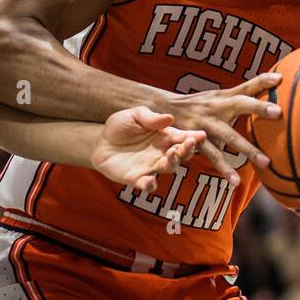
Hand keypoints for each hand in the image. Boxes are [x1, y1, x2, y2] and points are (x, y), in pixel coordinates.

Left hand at [92, 106, 206, 193]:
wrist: (99, 142)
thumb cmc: (120, 126)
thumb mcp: (134, 115)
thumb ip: (151, 117)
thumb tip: (170, 118)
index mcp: (164, 136)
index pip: (183, 137)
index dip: (193, 137)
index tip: (201, 135)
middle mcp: (162, 152)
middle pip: (181, 154)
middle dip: (187, 149)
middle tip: (190, 142)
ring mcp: (151, 166)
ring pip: (169, 168)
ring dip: (173, 162)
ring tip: (171, 154)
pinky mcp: (137, 178)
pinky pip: (148, 184)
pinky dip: (150, 184)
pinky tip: (150, 180)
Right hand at [161, 72, 283, 184]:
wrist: (162, 111)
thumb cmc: (200, 104)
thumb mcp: (218, 95)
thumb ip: (244, 92)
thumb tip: (274, 84)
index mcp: (224, 96)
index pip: (246, 85)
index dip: (263, 80)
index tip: (281, 79)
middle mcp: (216, 107)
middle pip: (239, 104)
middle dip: (258, 107)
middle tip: (278, 112)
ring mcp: (206, 123)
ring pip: (229, 135)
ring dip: (247, 148)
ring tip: (266, 163)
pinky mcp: (196, 140)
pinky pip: (213, 156)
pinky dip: (224, 169)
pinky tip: (236, 182)